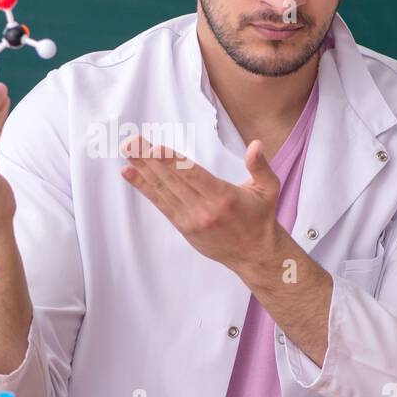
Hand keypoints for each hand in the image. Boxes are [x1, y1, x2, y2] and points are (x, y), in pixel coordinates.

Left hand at [119, 134, 284, 274]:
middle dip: (149, 159)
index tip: (155, 148)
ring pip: (163, 190)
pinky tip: (129, 172)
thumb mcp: (269, 189)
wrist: (254, 254)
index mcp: (224, 197)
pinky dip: (144, 187)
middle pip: (172, 180)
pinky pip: (160, 203)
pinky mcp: (183, 226)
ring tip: (127, 150)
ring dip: (142, 169)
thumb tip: (255, 145)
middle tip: (131, 142)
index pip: (193, 175)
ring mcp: (191, 220)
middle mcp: (204, 209)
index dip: (172, 161)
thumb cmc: (261, 217)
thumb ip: (260, 166)